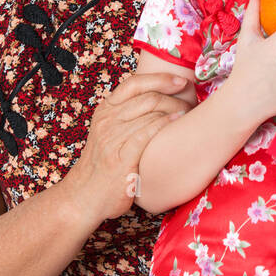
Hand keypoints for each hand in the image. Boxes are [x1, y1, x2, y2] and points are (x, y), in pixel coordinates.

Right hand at [64, 72, 192, 223]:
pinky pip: (147, 133)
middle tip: (191, 104)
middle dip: (174, 98)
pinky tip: (178, 124)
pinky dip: (165, 125)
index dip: (161, 79)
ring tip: (189, 115)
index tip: (181, 81)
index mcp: (105, 110)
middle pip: (148, 97)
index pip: (134, 83)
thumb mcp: (109, 131)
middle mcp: (107, 121)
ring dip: (176, 111)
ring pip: (151, 113)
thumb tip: (160, 96)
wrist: (84, 197)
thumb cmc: (105, 163)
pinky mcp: (120, 158)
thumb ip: (128, 114)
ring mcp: (112, 139)